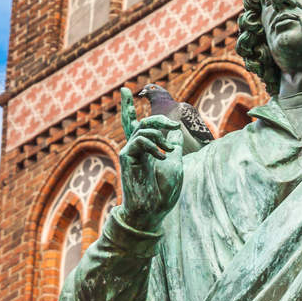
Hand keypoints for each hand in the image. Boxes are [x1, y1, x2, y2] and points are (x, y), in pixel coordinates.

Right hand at [117, 87, 183, 230]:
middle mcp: (135, 149)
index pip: (136, 126)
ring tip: (170, 151)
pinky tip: (162, 157)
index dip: (128, 108)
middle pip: (137, 122)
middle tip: (173, 126)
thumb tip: (176, 132)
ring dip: (160, 137)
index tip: (124, 90)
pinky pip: (139, 141)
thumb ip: (174, 146)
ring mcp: (130, 153)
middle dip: (156, 118)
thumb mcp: (176, 163)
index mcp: (146, 150)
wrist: (154, 210)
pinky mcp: (127, 158)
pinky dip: (154, 146)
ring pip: (142, 130)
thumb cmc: (164, 192)